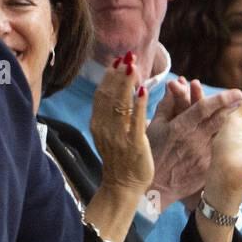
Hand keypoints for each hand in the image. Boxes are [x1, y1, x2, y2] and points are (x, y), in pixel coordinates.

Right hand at [89, 53, 153, 193]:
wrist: (122, 186)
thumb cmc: (120, 160)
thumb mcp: (110, 134)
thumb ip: (112, 114)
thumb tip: (117, 93)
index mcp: (98, 124)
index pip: (101, 94)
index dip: (109, 76)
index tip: (117, 60)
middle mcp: (104, 127)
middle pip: (109, 95)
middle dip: (118, 74)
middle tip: (127, 56)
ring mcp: (118, 135)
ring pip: (120, 104)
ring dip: (126, 83)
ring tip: (133, 66)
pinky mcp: (134, 144)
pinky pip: (135, 121)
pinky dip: (138, 105)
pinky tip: (143, 90)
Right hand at [146, 78, 241, 205]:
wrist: (154, 186)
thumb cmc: (151, 154)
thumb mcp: (154, 127)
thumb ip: (165, 105)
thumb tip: (173, 86)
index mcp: (178, 127)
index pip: (203, 108)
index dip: (220, 98)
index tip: (236, 92)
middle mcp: (193, 139)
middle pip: (219, 120)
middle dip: (235, 108)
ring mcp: (202, 154)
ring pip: (225, 135)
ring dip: (239, 125)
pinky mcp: (207, 166)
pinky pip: (225, 151)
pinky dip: (237, 143)